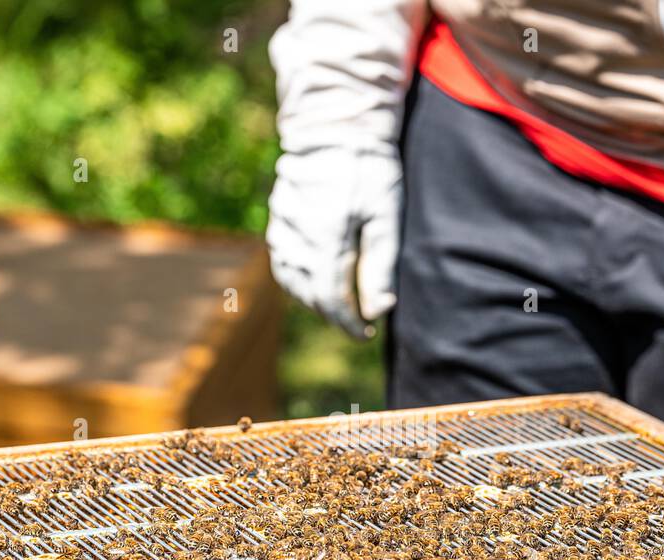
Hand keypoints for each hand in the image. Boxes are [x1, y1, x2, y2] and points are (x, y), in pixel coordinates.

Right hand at [266, 148, 401, 338]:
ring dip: (314, 299)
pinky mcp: (278, 218)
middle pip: (310, 294)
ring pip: (291, 281)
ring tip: (340, 303)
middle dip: (334, 314)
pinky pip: (281, 261)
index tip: (366, 333)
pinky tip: (316, 278)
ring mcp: (282, 227)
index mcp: (326, 238)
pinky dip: (297, 278)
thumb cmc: (369, 168)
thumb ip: (380, 266)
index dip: (348, 323)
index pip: (331, 299)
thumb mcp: (385, 217)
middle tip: (359, 321)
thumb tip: (378, 310)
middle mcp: (297, 237)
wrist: (335, 123)